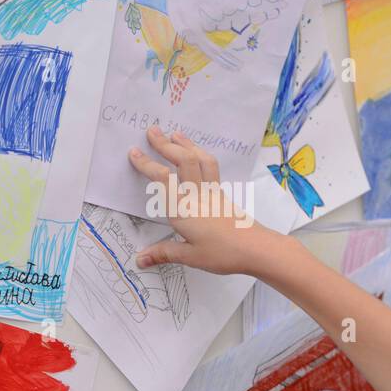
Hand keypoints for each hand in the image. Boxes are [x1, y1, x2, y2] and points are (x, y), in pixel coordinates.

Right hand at [127, 126, 286, 275]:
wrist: (257, 248)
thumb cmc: (223, 253)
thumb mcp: (190, 256)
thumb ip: (164, 253)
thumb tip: (138, 259)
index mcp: (183, 208)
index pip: (162, 178)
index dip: (147, 163)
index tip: (133, 152)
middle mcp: (197, 194)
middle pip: (183, 160)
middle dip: (165, 144)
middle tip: (152, 130)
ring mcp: (212, 191)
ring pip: (200, 159)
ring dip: (186, 144)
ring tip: (175, 133)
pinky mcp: (222, 194)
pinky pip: (210, 166)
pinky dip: (200, 154)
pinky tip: (197, 154)